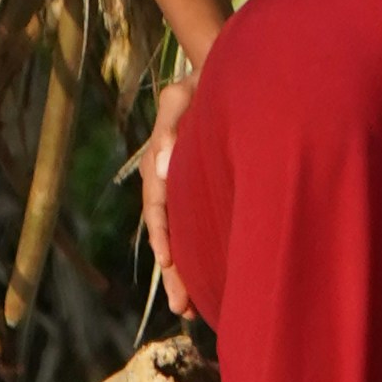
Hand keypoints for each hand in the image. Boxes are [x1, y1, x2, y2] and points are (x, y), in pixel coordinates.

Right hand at [137, 61, 206, 304]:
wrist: (223, 72)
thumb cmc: (202, 81)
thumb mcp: (184, 95)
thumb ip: (172, 125)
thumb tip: (162, 167)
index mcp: (159, 159)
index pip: (158, 206)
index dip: (163, 236)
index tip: (169, 264)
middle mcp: (165, 179)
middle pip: (166, 233)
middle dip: (173, 272)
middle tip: (183, 308)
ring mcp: (181, 187)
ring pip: (179, 237)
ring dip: (183, 273)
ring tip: (192, 310)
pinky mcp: (198, 190)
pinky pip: (194, 227)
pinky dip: (196, 255)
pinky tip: (210, 280)